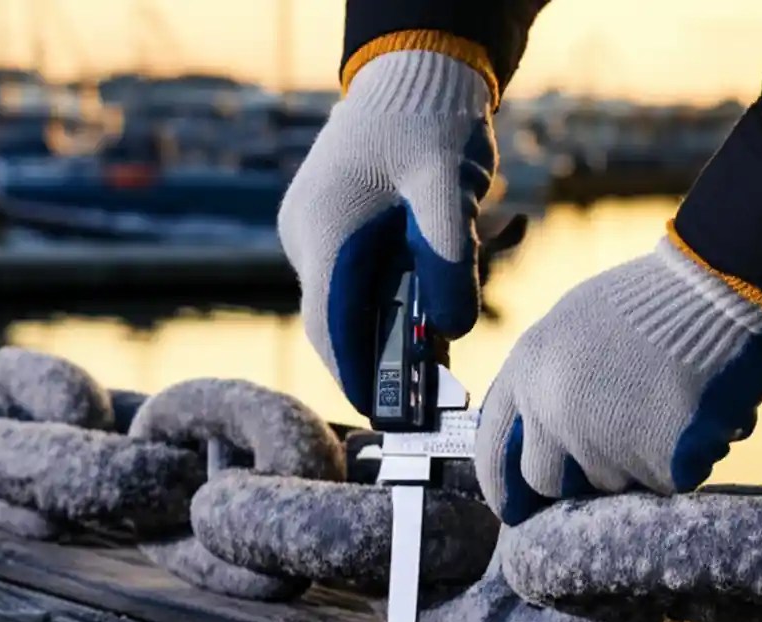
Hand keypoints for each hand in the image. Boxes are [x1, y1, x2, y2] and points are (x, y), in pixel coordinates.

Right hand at [278, 50, 496, 413]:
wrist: (414, 65)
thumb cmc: (430, 119)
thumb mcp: (448, 194)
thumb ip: (450, 267)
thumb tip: (454, 334)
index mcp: (324, 234)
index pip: (332, 332)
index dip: (363, 380)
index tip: (393, 416)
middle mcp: (307, 237)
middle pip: (342, 321)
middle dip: (392, 349)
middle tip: (443, 375)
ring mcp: (315, 228)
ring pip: (355, 298)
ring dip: (402, 311)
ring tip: (454, 300)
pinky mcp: (331, 221)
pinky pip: (361, 271)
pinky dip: (399, 282)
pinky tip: (441, 262)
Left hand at [475, 237, 761, 524]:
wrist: (717, 290)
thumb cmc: (649, 301)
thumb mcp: (570, 326)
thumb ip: (545, 382)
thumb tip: (535, 438)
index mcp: (527, 373)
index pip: (492, 451)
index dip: (503, 487)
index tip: (515, 509)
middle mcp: (553, 413)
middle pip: (550, 483)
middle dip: (579, 478)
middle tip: (617, 447)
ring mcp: (604, 442)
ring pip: (615, 484)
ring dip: (639, 462)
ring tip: (665, 407)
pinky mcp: (657, 463)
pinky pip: (667, 483)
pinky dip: (685, 459)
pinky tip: (695, 414)